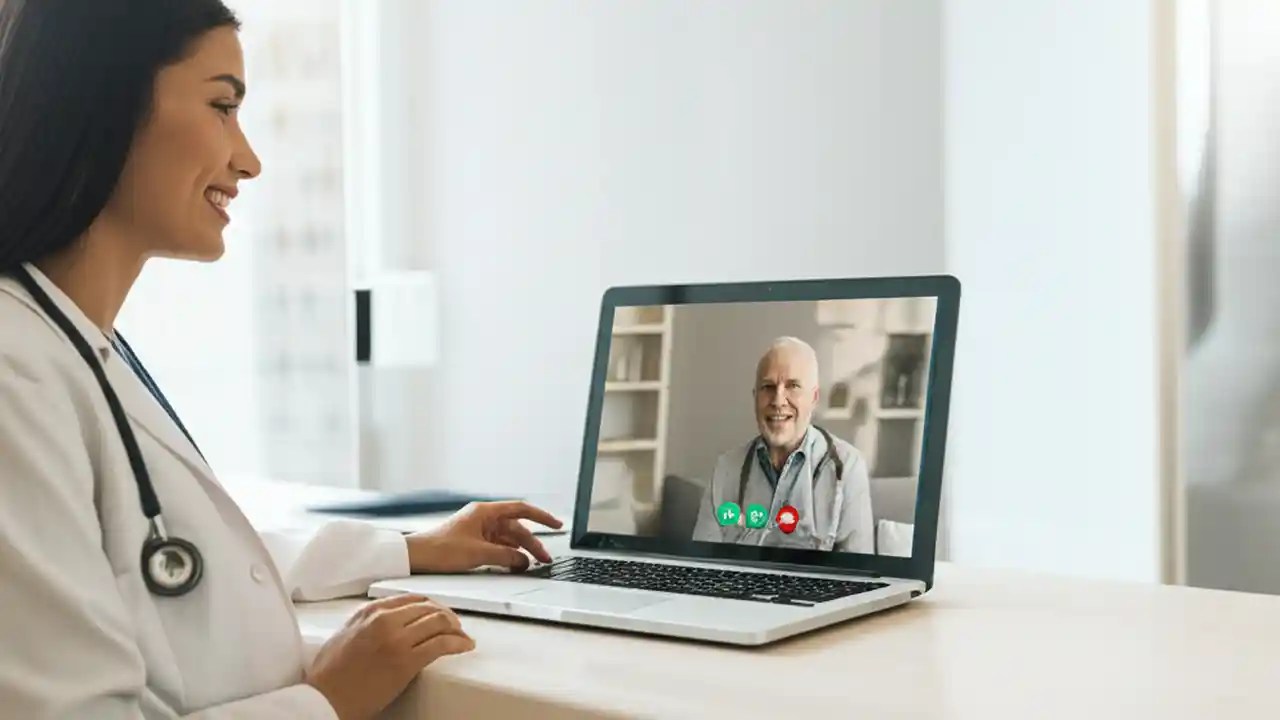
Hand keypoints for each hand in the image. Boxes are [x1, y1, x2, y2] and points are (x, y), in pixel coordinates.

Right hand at [306, 593, 473, 719]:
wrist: (324, 698)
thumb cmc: (329, 673)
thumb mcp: (345, 634)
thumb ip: (367, 621)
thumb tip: (387, 619)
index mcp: (370, 612)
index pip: (411, 599)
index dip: (431, 605)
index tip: (440, 613)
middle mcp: (385, 620)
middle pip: (429, 608)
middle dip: (447, 616)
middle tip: (456, 626)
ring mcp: (397, 639)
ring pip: (439, 622)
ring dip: (457, 629)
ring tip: (463, 637)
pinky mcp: (407, 660)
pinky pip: (442, 644)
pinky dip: (459, 642)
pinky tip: (465, 646)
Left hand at [405, 501, 563, 573]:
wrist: (415, 556)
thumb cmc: (440, 549)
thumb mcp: (477, 554)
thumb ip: (505, 557)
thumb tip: (524, 560)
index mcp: (484, 512)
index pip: (521, 510)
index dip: (541, 517)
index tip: (556, 524)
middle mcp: (483, 518)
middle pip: (516, 528)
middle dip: (532, 543)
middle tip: (545, 559)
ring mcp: (478, 531)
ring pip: (507, 539)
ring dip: (520, 552)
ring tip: (532, 565)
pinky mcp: (473, 543)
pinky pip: (497, 547)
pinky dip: (507, 556)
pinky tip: (515, 565)